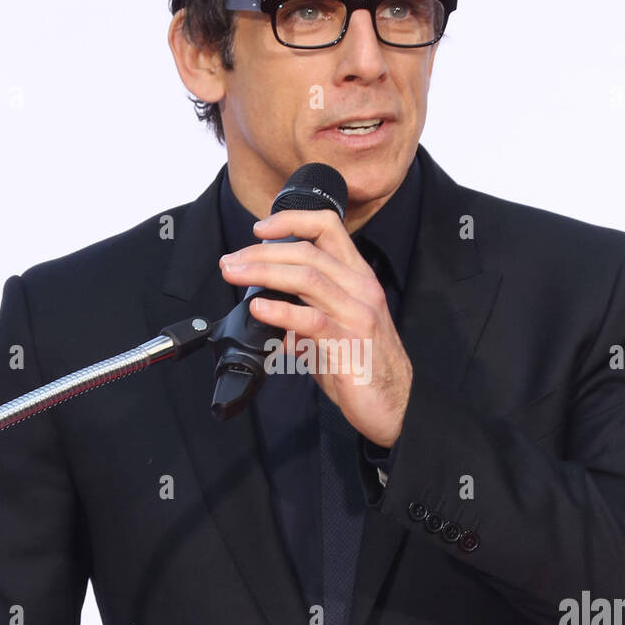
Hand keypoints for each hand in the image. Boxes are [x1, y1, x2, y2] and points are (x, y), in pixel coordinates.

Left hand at [219, 209, 412, 448]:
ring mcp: (357, 314)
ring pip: (307, 277)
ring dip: (263, 272)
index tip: (260, 229)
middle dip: (261, 252)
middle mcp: (360, 288)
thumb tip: (266, 309)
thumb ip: (303, 314)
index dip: (292, 220)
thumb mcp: (334, 329)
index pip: (328, 227)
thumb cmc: (364, 365)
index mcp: (357, 277)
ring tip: (234, 275)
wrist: (394, 404)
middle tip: (230, 262)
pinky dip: (280, 311)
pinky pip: (311, 320)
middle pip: (308, 251)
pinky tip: (258, 308)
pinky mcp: (349, 343)